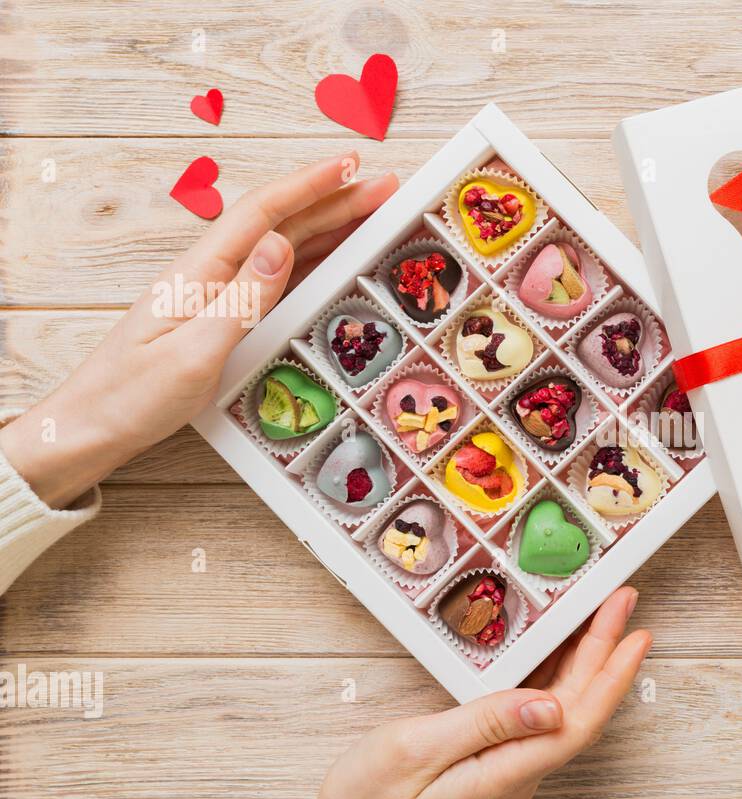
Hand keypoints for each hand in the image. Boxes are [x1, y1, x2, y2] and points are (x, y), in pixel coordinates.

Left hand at [0, 153, 398, 507]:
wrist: (94, 426)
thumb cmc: (135, 395)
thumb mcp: (193, 352)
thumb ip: (242, 298)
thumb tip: (282, 245)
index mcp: (201, 271)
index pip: (264, 213)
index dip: (310, 185)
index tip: (351, 165)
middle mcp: (212, 272)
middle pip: (282, 223)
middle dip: (335, 200)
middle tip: (384, 188)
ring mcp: (221, 293)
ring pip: (285, 247)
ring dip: (331, 227)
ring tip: (374, 215)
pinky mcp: (227, 317)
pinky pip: (281, 280)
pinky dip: (316, 263)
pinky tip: (339, 259)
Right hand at [290, 586, 648, 798]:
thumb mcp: (417, 748)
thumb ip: (486, 723)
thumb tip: (550, 704)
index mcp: (507, 772)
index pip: (579, 720)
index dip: (612, 675)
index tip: (633, 635)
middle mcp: (518, 773)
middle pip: (578, 707)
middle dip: (605, 652)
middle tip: (621, 604)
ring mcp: (508, 768)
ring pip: (562, 708)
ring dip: (585, 661)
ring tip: (602, 618)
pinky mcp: (494, 760)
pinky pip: (538, 713)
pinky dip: (554, 674)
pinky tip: (558, 652)